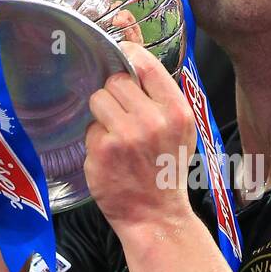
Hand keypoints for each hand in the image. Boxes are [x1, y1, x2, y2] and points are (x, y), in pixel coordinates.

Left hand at [84, 40, 196, 236]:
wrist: (156, 216)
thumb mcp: (180, 131)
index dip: (129, 55)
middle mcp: (152, 120)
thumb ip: (162, 98)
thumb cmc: (166, 171)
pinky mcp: (102, 151)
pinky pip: (90, 128)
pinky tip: (111, 158)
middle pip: (116, 81)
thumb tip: (134, 57)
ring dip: (102, 115)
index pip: (146, 64)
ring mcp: (125, 136)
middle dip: (115, 95)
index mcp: (176, 111)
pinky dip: (96, 141)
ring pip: (98, 99)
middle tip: (124, 117)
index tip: (122, 57)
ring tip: (117, 137)